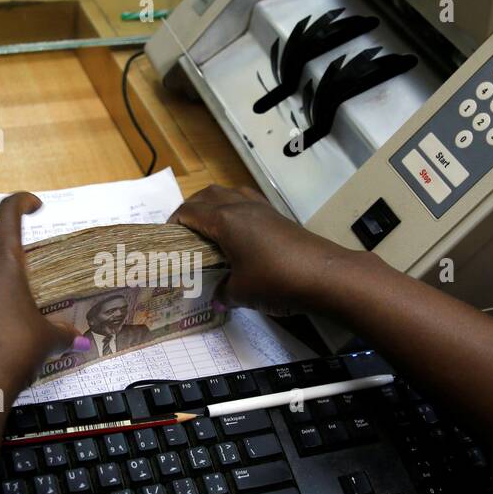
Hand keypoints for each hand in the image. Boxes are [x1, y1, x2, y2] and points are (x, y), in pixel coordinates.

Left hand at [0, 192, 77, 389]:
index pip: (8, 213)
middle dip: (2, 243)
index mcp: (3, 259)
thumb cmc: (14, 347)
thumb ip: (63, 333)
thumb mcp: (46, 339)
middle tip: (20, 263)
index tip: (34, 206)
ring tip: (3, 295)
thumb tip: (84, 342)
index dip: (21, 202)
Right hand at [170, 185, 357, 314]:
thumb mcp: (242, 293)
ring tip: (209, 228)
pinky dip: (236, 211)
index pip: (189, 211)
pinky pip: (248, 203)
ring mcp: (263, 209)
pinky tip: (239, 234)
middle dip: (192, 209)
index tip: (167, 239)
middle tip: (185, 232)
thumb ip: (223, 294)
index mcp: (225, 220)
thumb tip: (218, 300)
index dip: (174, 222)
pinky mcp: (278, 217)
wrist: (326, 276)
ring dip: (215, 205)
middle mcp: (241, 207)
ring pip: (230, 194)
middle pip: (208, 195)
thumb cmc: (276, 281)